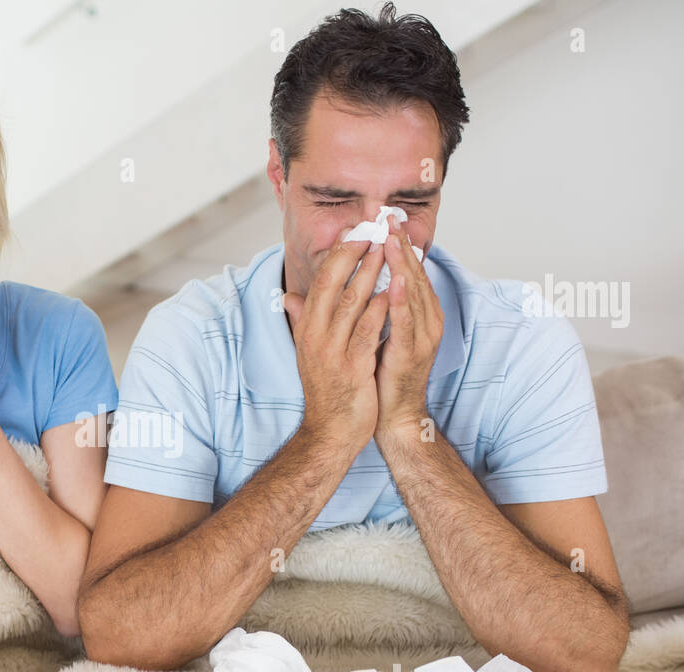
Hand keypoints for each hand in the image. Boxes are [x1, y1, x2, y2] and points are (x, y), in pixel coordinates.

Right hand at [282, 234, 389, 453]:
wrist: (330, 432)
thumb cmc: (326, 390)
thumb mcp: (309, 351)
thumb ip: (303, 320)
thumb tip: (288, 296)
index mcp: (307, 329)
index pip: (321, 282)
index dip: (338, 254)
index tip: (354, 229)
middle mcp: (316, 336)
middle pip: (333, 284)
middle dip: (354, 253)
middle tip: (372, 227)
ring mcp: (334, 352)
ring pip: (353, 302)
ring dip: (371, 271)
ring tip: (387, 247)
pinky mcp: (353, 367)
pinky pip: (369, 331)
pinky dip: (381, 308)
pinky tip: (394, 289)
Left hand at [375, 214, 443, 438]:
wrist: (392, 415)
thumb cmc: (383, 373)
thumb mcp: (373, 331)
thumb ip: (365, 304)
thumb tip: (343, 279)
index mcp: (418, 313)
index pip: (408, 271)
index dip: (397, 244)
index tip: (383, 218)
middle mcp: (426, 320)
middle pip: (415, 275)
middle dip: (401, 245)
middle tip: (388, 217)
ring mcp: (422, 336)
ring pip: (414, 294)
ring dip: (403, 265)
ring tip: (392, 238)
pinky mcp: (412, 354)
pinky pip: (406, 323)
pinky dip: (402, 301)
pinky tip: (395, 282)